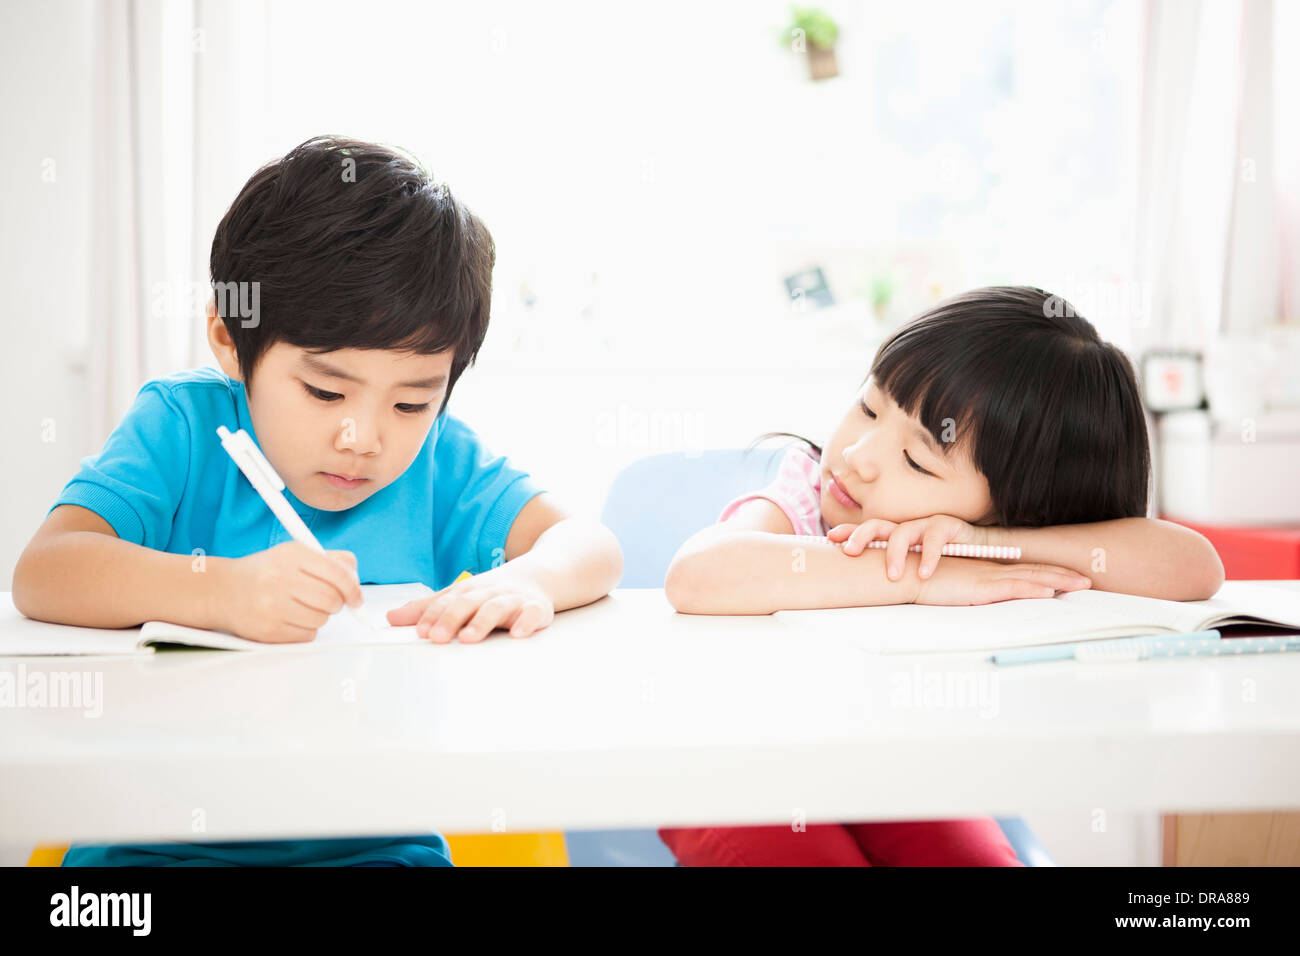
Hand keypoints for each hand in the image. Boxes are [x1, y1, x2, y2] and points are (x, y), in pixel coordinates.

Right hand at [223, 541, 362, 642]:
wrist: (222, 591)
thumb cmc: (266, 572)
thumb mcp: (295, 554)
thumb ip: (330, 560)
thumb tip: (356, 578)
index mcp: (292, 555)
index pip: (338, 573)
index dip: (353, 589)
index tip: (356, 598)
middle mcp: (280, 578)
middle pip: (332, 599)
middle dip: (337, 603)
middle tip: (327, 601)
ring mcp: (272, 606)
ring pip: (322, 619)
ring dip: (319, 616)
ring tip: (301, 606)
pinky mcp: (268, 631)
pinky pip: (307, 635)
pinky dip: (306, 629)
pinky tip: (290, 618)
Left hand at [386, 567, 554, 642]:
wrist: (538, 574)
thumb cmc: (492, 591)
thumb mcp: (459, 596)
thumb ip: (427, 609)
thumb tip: (391, 618)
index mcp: (467, 591)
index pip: (446, 602)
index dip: (433, 616)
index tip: (420, 632)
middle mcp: (488, 594)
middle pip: (468, 603)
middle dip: (452, 619)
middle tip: (438, 637)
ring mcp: (513, 600)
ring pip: (497, 608)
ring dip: (482, 622)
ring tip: (470, 638)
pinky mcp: (536, 608)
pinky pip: (532, 614)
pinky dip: (526, 622)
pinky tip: (518, 634)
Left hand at [828, 514, 986, 580]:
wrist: (982, 551)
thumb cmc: (944, 561)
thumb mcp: (914, 567)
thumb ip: (893, 570)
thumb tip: (861, 587)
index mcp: (895, 535)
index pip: (867, 530)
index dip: (848, 531)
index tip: (830, 538)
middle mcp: (907, 528)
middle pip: (878, 525)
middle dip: (860, 536)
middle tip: (850, 552)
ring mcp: (926, 525)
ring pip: (903, 532)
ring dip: (895, 554)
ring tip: (893, 576)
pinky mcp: (948, 527)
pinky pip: (935, 539)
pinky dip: (929, 557)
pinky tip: (924, 573)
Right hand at [911, 556, 1090, 605]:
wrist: (908, 574)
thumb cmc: (924, 581)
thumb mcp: (952, 587)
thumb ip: (968, 590)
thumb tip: (978, 598)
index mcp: (986, 571)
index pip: (1023, 571)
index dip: (1047, 573)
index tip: (1067, 578)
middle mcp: (991, 572)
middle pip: (1035, 572)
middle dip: (1063, 576)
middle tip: (1087, 582)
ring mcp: (988, 578)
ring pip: (1031, 578)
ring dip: (1058, 582)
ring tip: (1081, 586)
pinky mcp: (980, 587)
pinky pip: (1013, 588)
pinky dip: (1033, 590)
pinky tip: (1050, 593)